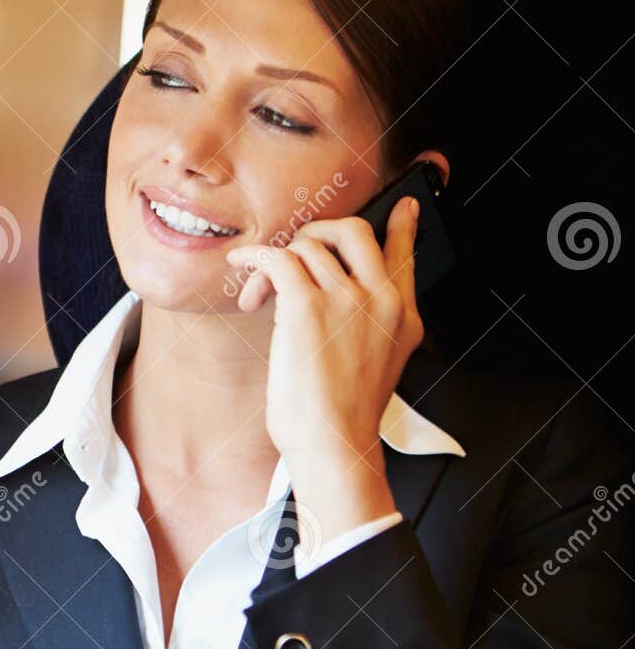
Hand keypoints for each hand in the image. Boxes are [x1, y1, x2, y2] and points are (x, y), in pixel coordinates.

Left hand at [223, 197, 423, 540]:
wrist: (333, 444)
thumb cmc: (340, 416)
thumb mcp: (374, 366)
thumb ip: (370, 327)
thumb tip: (343, 302)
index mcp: (402, 316)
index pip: (407, 253)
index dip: (403, 223)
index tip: (404, 203)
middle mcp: (381, 299)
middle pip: (354, 231)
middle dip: (317, 232)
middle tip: (294, 253)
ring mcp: (348, 298)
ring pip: (308, 244)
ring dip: (275, 261)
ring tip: (257, 294)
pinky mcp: (308, 305)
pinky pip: (279, 258)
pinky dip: (255, 258)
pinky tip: (243, 267)